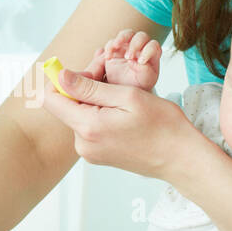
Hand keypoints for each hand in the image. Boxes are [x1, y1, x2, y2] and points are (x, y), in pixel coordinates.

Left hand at [38, 64, 196, 179]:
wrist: (180, 158)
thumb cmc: (162, 126)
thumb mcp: (127, 96)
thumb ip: (89, 87)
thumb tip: (60, 76)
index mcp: (88, 127)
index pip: (51, 99)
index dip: (64, 79)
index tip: (89, 72)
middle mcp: (82, 144)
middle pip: (67, 105)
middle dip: (84, 87)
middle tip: (112, 75)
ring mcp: (89, 152)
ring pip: (79, 115)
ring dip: (95, 100)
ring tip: (123, 95)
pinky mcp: (98, 155)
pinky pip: (90, 127)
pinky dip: (101, 114)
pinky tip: (123, 112)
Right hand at [99, 29, 160, 90]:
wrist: (124, 88)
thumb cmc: (138, 84)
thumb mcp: (145, 81)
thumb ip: (145, 71)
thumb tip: (134, 62)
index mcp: (152, 54)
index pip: (153, 46)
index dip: (148, 51)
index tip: (141, 61)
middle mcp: (141, 46)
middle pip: (140, 36)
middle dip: (134, 45)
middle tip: (128, 57)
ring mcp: (128, 45)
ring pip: (126, 34)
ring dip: (121, 39)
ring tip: (115, 47)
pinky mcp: (115, 48)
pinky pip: (112, 42)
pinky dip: (109, 48)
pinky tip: (108, 58)